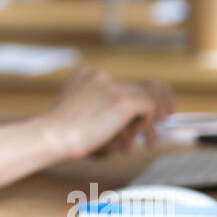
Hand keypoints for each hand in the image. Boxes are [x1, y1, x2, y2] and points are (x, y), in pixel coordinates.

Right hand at [39, 67, 175, 163]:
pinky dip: (146, 125)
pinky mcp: (122, 100)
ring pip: (147, 97)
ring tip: (152, 140)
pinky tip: (138, 139)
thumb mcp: (80, 120)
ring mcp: (112, 87)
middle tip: (164, 118)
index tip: (149, 112)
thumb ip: (101, 118)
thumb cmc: (60, 137)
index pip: (123, 83)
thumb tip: (126, 135)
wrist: (52, 137)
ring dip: (150, 119)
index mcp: (86, 77)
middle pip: (141, 85)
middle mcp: (100, 76)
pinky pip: (148, 108)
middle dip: (157, 102)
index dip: (140, 96)